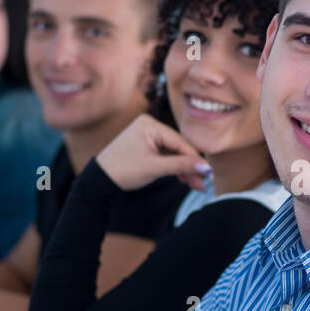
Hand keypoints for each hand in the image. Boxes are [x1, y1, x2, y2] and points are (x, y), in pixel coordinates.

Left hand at [96, 114, 210, 192]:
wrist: (100, 180)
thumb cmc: (123, 171)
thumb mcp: (155, 168)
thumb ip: (182, 166)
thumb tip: (207, 167)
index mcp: (150, 124)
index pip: (180, 142)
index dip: (195, 159)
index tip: (208, 174)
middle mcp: (150, 125)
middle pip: (179, 147)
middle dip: (190, 167)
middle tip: (202, 184)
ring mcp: (148, 134)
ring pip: (174, 153)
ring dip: (184, 169)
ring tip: (195, 186)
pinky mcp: (146, 144)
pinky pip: (166, 155)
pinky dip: (174, 167)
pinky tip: (183, 179)